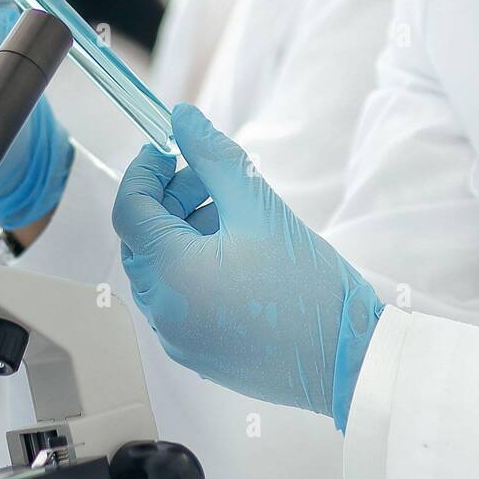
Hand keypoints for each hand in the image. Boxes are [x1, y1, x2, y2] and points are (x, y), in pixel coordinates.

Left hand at [113, 103, 383, 430]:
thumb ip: (213, 156)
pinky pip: (177, 298)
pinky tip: (238, 253)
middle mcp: (163, 311)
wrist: (348, 360)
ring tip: (234, 215)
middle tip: (210, 179)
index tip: (169, 147)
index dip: (144, 170)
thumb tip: (181, 117)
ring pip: (159, 268)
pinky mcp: (197, 352)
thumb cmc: (308, 285)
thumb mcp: (259, 206)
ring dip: (183, 231)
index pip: (130, 209)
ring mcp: (178, 338)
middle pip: (141, 239)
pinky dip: (193, 266)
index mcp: (172, 274)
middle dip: (168, 199)